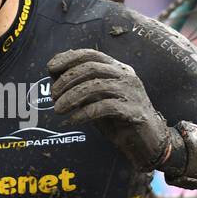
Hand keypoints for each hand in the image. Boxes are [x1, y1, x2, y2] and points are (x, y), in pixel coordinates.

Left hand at [47, 49, 171, 170]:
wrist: (147, 143)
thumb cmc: (118, 120)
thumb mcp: (96, 100)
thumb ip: (80, 87)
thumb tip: (53, 76)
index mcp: (118, 69)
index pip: (91, 54)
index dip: (69, 58)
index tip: (50, 67)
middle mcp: (126, 76)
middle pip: (91, 68)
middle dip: (67, 80)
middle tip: (53, 96)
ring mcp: (132, 93)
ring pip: (96, 86)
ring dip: (72, 97)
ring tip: (58, 109)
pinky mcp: (134, 112)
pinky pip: (105, 107)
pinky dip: (85, 112)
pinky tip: (73, 120)